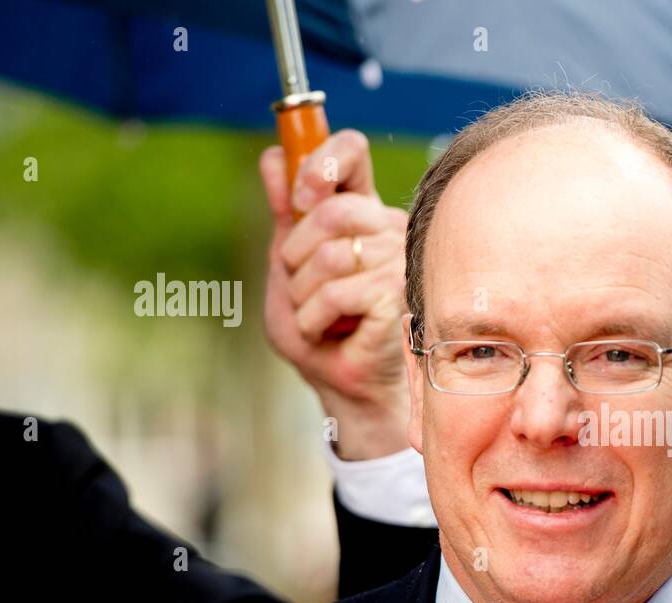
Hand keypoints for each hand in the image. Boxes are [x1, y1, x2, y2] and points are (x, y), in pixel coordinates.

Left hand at [259, 129, 410, 459]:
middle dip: (295, 253)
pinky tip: (327, 331)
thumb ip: (283, 212)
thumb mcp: (287, 264)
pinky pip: (338, 294)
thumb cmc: (320, 326)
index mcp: (363, 211)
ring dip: (303, 295)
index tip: (299, 199)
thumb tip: (271, 157)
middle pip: (330, 209)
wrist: (341, 382)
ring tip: (317, 315)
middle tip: (301, 284)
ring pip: (330, 257)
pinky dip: (315, 319)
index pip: (352, 152)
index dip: (320, 164)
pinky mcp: (399, 298)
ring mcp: (400, 262)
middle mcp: (389, 229)